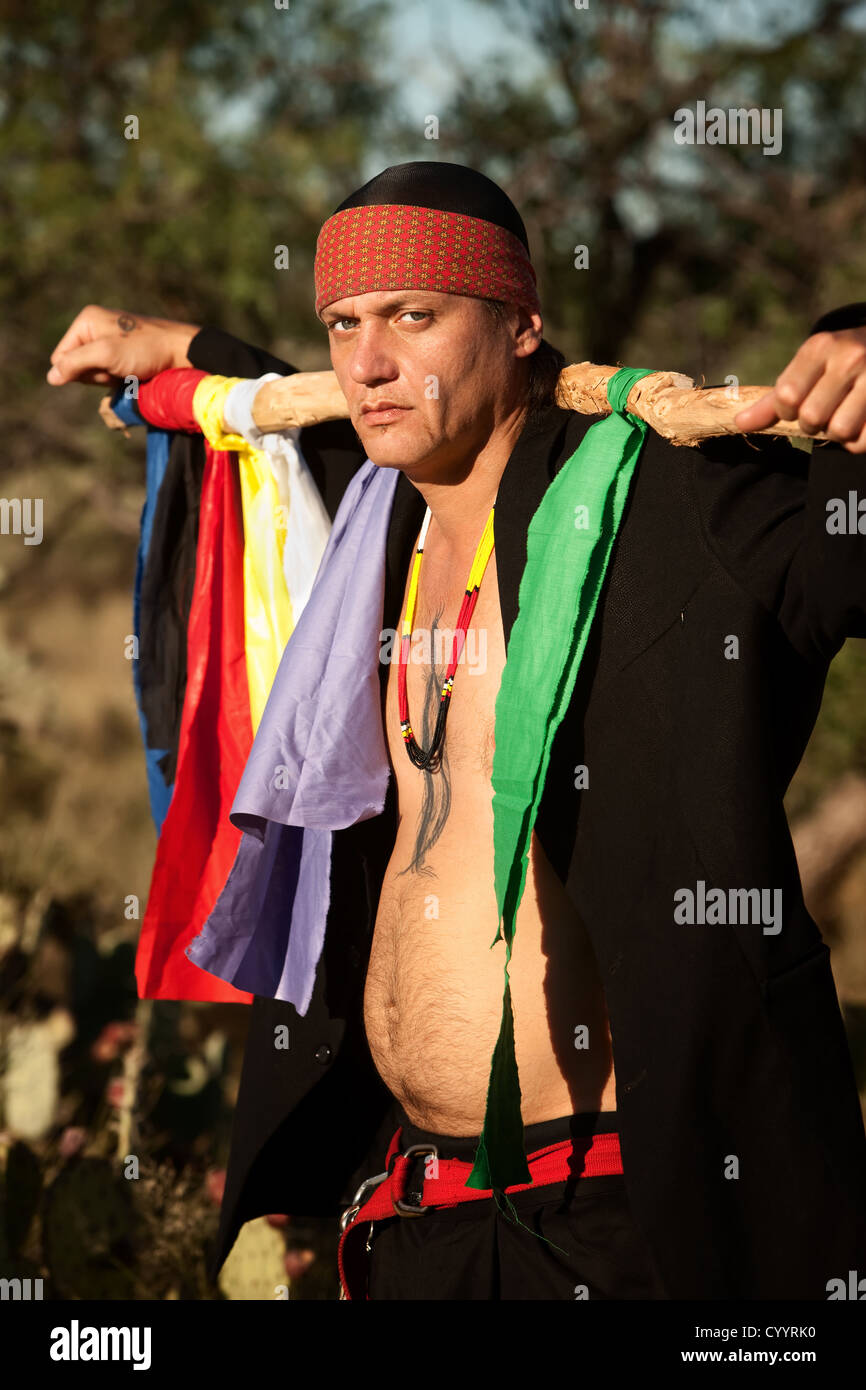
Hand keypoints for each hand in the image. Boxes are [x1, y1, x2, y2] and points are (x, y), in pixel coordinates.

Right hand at [47, 305, 200, 386]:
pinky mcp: (122, 355)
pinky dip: (119, 380)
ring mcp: (109, 343)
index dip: (77, 371)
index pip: (61, 356)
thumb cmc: (144, 350)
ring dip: (108, 379)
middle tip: (118, 369)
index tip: (101, 367)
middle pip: (77, 366)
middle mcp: (95, 329)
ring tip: (128, 371)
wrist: (181, 353)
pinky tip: (134, 375)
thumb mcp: (105, 354)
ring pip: (94, 374)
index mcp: (86, 321)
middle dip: (95, 375)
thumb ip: (75, 363)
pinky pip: (109, 375)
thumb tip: (51, 378)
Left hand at [734, 327, 865, 452]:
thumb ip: (773, 400)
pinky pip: (863, 442)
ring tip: (844, 416)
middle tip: (824, 412)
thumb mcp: (807, 369)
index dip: (788, 411)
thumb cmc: (838, 363)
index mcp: (820, 346)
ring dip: (837, 433)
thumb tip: (739, 424)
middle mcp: (849, 357)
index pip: (786, 397)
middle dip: (812, 424)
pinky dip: (857, 442)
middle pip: (812, 418)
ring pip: (839, 431)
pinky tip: (860, 423)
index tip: (799, 405)